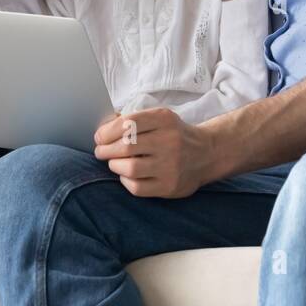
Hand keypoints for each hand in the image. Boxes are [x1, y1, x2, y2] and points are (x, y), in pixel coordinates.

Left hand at [93, 107, 215, 197]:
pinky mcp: (169, 186)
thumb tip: (103, 129)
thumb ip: (133, 120)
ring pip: (130, 168)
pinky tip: (126, 175)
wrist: (206, 153)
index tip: (99, 137)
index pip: (128, 123)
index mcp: (164, 120)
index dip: (107, 131)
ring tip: (113, 163)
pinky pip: (137, 187)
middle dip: (106, 150)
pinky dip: (125, 181)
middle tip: (101, 151)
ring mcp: (170, 165)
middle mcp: (169, 141)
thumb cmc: (174, 134)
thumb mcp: (159, 118)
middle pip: (126, 146)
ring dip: (115, 165)